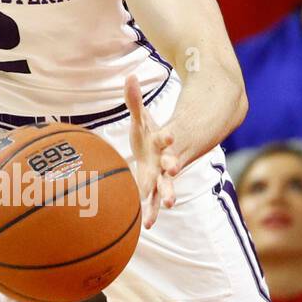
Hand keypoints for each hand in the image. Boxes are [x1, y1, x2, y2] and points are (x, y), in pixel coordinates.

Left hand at [124, 73, 180, 227]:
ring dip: (166, 195)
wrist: (166, 151)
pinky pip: (154, 201)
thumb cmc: (149, 134)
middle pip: (170, 165)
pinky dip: (151, 212)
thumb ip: (135, 100)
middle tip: (172, 172)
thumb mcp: (141, 118)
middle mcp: (166, 160)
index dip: (167, 137)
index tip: (169, 136)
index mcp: (162, 142)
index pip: (165, 138)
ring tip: (168, 205)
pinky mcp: (156, 188)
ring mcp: (162, 176)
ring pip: (165, 187)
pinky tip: (147, 225)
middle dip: (171, 168)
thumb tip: (129, 76)